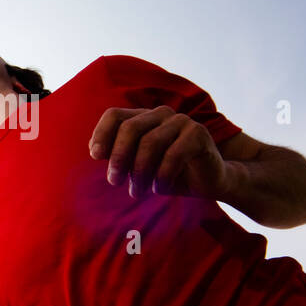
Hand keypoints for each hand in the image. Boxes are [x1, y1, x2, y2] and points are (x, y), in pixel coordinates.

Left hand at [88, 106, 227, 199]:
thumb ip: (120, 155)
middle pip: (130, 128)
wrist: (209, 181)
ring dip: (140, 172)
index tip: (95, 156)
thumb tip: (95, 150)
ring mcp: (181, 121)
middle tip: (114, 182)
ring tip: (137, 192)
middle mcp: (161, 114)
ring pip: (150, 143)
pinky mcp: (198, 134)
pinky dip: (162, 176)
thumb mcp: (139, 165)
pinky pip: (173, 155)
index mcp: (144, 117)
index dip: (102, 134)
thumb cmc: (169, 173)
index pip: (115, 115)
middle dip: (118, 157)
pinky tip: (160, 188)